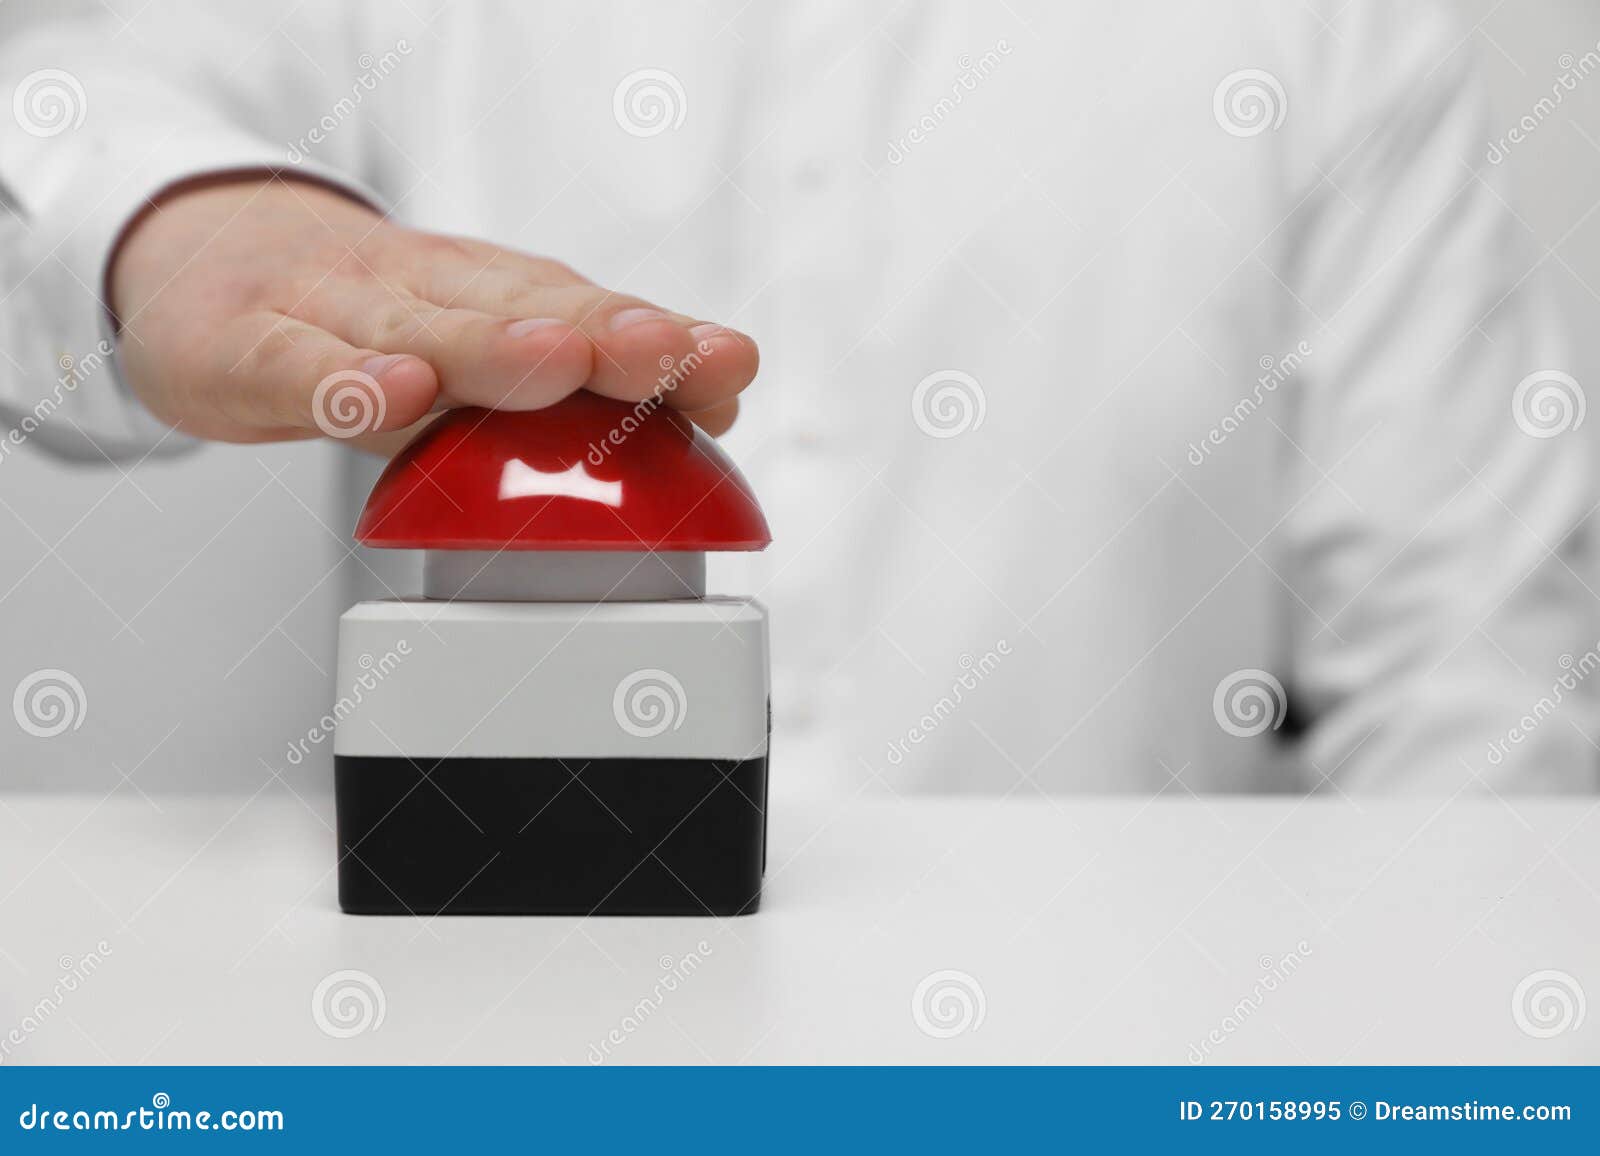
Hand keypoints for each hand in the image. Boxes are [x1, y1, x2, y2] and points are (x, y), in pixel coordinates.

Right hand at [108, 175, 756, 447]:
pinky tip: (395, 393)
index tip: (729, 364)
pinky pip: (300, 367)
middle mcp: (429, 293)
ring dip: (495, 348)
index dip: (661, 345)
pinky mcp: (249, 346)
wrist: (207, 261)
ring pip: (421, 330)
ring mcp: (339, 313)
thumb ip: (589, 382)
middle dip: (604, 336)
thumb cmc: (366, 319)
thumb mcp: (481, 344)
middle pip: (522, 312)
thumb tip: (719, 403)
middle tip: (669, 353)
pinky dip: (347, 383)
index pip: (589, 315)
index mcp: (494, 298)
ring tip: (558, 363)